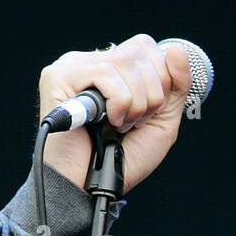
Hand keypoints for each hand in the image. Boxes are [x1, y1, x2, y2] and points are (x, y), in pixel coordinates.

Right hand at [37, 34, 191, 193]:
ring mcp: (73, 67)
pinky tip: (107, 122)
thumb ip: (176, 86)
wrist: (92, 188)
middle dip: (150, 95)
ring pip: (124, 61)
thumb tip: (177, 49)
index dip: (160, 79)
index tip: (149, 113)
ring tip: (119, 126)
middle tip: (134, 123)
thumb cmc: (121, 159)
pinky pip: (104, 72)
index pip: (146, 47)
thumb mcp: (161, 121)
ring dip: (135, 104)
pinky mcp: (57, 77)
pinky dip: (118, 103)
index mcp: (113, 70)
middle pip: (139, 50)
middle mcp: (91, 62)